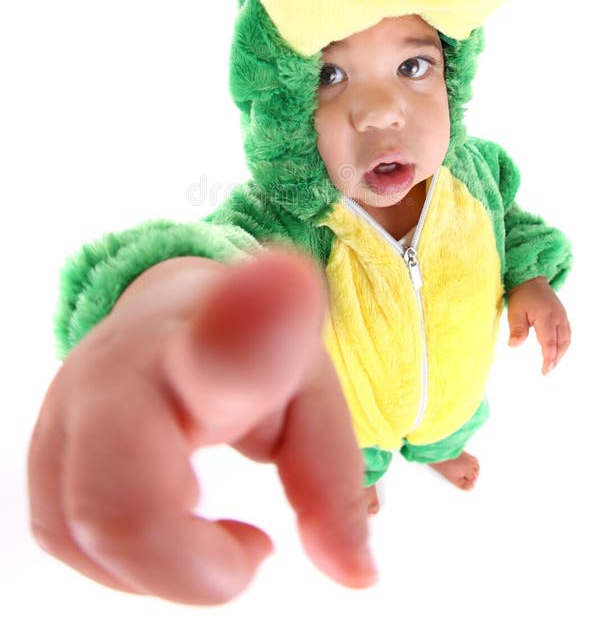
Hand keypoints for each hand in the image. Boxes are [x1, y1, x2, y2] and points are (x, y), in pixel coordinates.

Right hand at [28, 248, 376, 604]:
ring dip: (158, 566)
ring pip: (79, 530)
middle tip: (252, 549)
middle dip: (191, 566)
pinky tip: (166, 529)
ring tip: (212, 534)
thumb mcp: (310, 398)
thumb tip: (356, 575)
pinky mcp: (45, 437)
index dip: (251, 327)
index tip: (285, 286)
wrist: (170, 307)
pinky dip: (120, 560)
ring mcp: (71, 399)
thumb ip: (332, 485)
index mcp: (216, 341)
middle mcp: (127, 364)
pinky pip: (60, 531)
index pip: (225, 345)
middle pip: (118, 502)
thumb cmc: (249, 352)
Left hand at [506, 276, 571, 374]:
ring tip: (552, 363)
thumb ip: (516, 329)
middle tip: (547, 370)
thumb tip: (514, 345)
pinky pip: (567, 333)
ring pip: (566, 339)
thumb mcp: (514, 312)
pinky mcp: (563, 315)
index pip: (549, 342)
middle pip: (561, 343)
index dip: (548, 358)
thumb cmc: (521, 296)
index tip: (545, 370)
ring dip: (561, 353)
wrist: (531, 280)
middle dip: (556, 358)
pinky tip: (557, 351)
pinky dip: (563, 344)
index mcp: (546, 317)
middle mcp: (558, 317)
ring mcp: (562, 316)